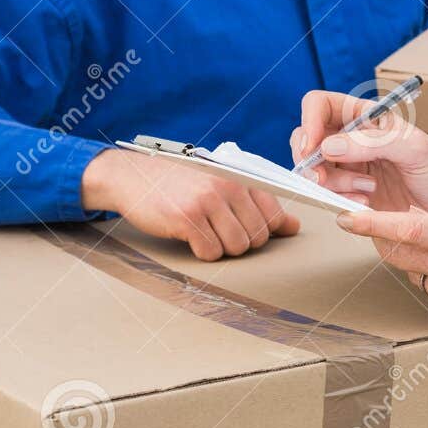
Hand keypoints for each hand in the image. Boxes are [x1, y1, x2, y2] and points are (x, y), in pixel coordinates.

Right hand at [81, 147, 299, 260]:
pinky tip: (190, 237)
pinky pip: (210, 252)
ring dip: (222, 248)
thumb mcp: (221, 184)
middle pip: (258, 237)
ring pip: (237, 247)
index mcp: (241, 177)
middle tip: (218, 230)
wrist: (134, 175)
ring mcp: (207, 201)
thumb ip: (258, 204)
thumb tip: (293, 227)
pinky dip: (202, 252)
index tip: (249, 230)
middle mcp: (228, 186)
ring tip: (205, 233)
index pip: (274, 215)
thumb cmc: (181, 182)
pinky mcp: (186, 218)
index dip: (266, 231)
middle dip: (241, 242)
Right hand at [291, 90, 427, 214]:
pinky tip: (367, 204)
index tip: (312, 147)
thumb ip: (374, 142)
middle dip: (311, 160)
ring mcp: (350, 166)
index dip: (308, 121)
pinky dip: (338, 200)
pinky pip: (327, 194)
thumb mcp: (415, 149)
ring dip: (331, 183)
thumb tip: (329, 144)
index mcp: (366, 116)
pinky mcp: (352, 194)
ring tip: (368, 192)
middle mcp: (353, 138)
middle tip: (322, 178)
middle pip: (307, 138)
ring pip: (314, 170)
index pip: (321, 105)